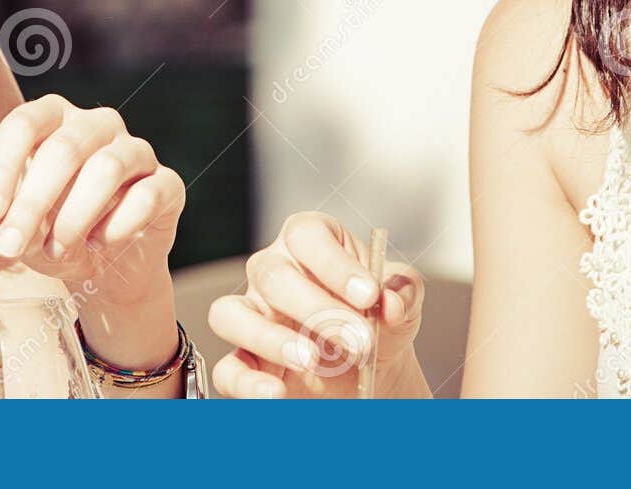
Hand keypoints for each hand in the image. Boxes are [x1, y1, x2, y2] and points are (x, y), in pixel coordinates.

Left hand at [0, 95, 184, 302]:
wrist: (108, 271)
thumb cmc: (55, 236)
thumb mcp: (17, 231)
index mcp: (54, 121)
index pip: (25, 124)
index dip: (4, 166)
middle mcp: (97, 125)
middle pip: (65, 147)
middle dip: (33, 202)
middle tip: (11, 245)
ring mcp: (136, 150)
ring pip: (108, 168)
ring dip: (75, 217)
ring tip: (57, 251)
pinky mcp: (167, 183)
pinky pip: (148, 195)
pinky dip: (119, 226)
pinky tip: (102, 244)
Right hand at [208, 211, 424, 397]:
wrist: (372, 368)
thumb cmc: (379, 319)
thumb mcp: (402, 303)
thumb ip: (403, 294)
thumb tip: (391, 301)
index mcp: (311, 242)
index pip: (307, 236)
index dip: (335, 264)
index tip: (370, 295)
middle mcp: (272, 271)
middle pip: (273, 276)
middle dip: (317, 310)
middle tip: (359, 341)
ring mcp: (252, 315)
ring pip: (230, 315)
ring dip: (269, 338)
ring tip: (310, 360)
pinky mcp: (245, 360)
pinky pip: (227, 369)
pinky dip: (247, 384)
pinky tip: (275, 394)